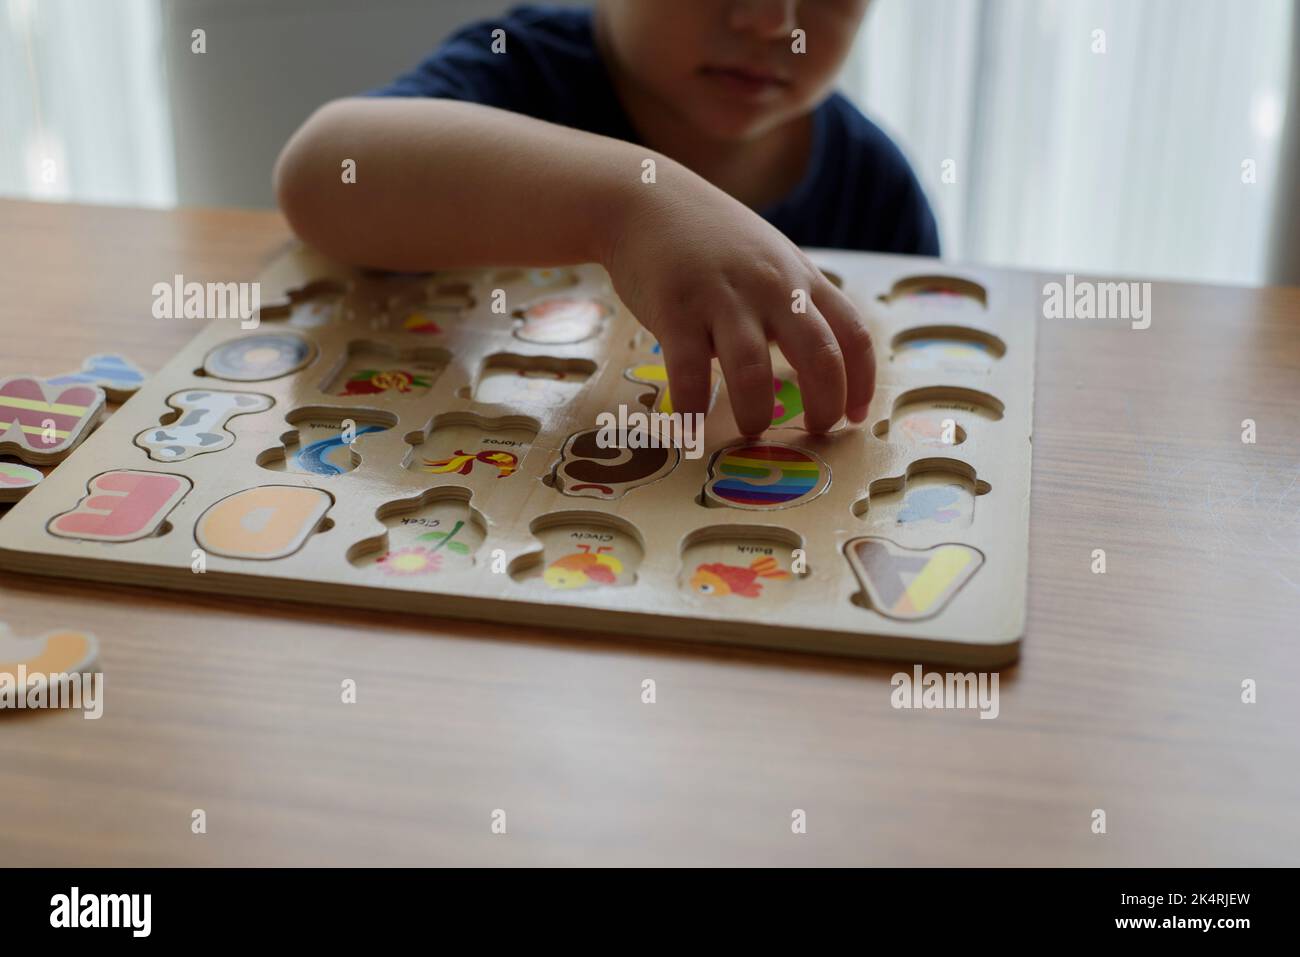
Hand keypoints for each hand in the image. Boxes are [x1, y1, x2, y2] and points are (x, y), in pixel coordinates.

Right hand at [601, 162, 874, 434]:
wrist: (647, 200)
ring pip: (753, 371)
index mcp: (800, 279)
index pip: (852, 335)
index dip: (861, 384)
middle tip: (812, 432)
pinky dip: (693, 408)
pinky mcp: (675, 309)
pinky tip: (689, 428)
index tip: (854, 417)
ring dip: (756, 414)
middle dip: (824, 406)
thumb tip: (818, 367)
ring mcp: (723, 298)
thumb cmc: (712, 240)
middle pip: (819, 357)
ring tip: (751, 429)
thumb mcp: (771, 260)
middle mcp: (771, 288)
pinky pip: (689, 372)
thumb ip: (796, 304)